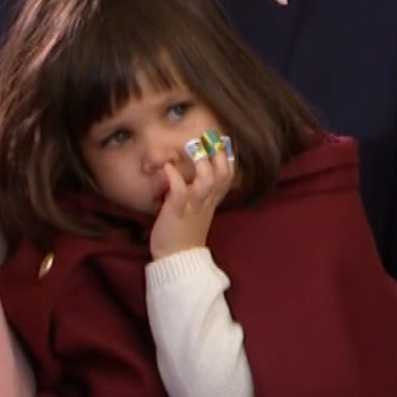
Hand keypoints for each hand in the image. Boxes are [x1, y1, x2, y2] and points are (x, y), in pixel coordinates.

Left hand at [149, 134, 234, 259]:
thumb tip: (188, 173)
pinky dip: (175, 177)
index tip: (223, 140)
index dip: (228, 156)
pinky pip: (180, 191)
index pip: (228, 175)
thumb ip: (198, 193)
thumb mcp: (197, 211)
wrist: (177, 259)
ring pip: (208, 181)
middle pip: (223, 174)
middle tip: (209, 137)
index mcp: (212, 200)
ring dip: (202, 163)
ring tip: (194, 148)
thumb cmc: (183, 234)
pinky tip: (168, 167)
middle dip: (219, 153)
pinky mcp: (178, 210)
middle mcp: (207, 201)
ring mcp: (193, 205)